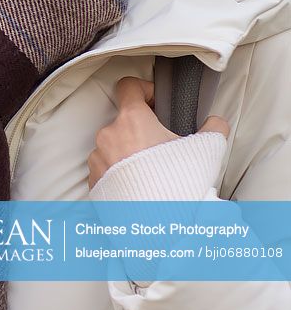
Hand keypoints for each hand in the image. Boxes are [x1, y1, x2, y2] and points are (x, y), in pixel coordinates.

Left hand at [87, 76, 229, 187]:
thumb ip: (212, 129)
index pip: (128, 86)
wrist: (157, 223)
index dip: (144, 90)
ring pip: (113, 146)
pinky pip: (105, 168)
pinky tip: (139, 185)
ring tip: (151, 171)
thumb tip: (216, 122)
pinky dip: (120, 173)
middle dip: (141, 130)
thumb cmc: (178, 183)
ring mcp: (98, 158)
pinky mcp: (93, 180)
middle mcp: (108, 135)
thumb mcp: (205, 151)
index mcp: (132, 120)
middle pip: (123, 121)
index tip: (157, 102)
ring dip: (129, 153)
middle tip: (161, 147)